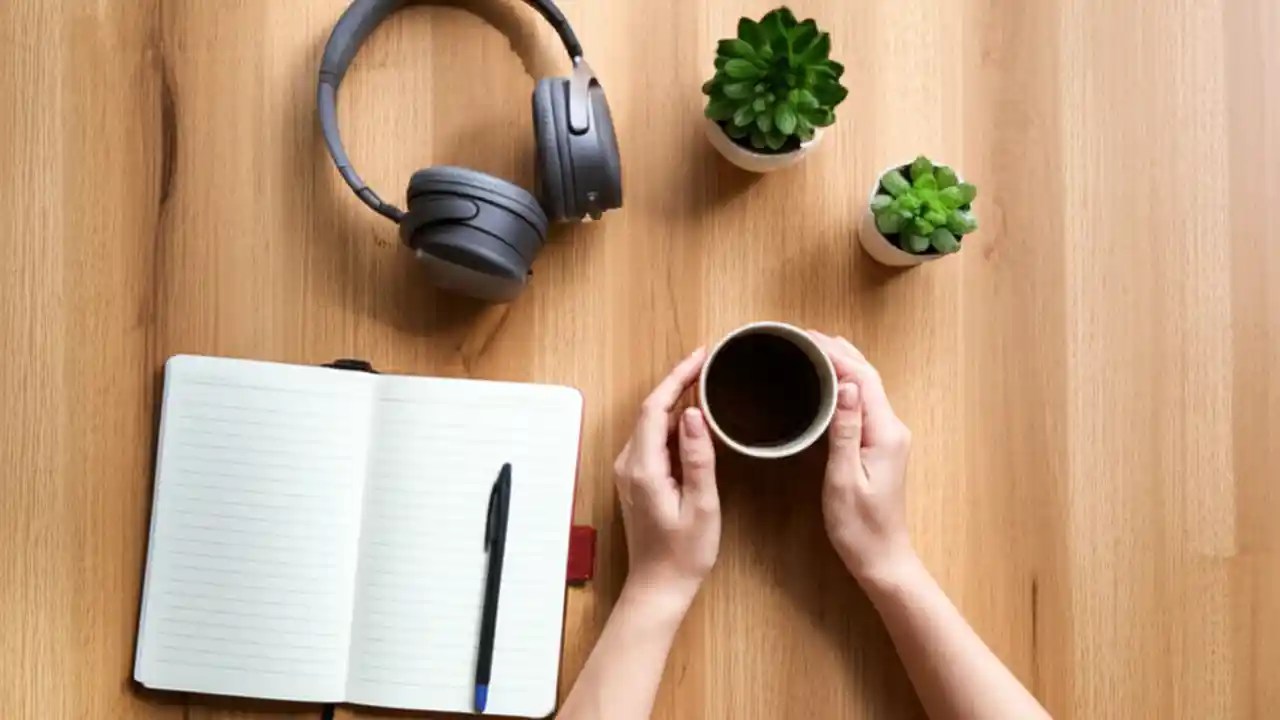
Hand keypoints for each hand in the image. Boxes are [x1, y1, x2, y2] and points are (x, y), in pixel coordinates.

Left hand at [612, 348, 719, 608]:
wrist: (658, 587)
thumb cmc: (684, 553)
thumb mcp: (702, 505)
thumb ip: (698, 458)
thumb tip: (694, 414)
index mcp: (644, 467)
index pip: (655, 408)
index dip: (677, 377)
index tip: (701, 356)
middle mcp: (629, 464)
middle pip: (650, 410)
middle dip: (678, 382)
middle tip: (709, 364)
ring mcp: (630, 471)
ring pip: (650, 423)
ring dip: (675, 400)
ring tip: (705, 381)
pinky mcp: (636, 479)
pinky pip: (653, 439)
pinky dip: (671, 422)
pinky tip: (693, 418)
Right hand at [809, 331, 916, 585]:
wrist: (882, 557)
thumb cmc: (859, 526)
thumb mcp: (844, 480)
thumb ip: (846, 431)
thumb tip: (848, 386)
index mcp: (885, 433)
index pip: (863, 379)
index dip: (836, 354)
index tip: (806, 337)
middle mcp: (892, 428)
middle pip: (868, 376)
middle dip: (838, 351)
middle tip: (803, 336)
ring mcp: (888, 435)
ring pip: (867, 387)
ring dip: (842, 364)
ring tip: (811, 348)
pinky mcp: (881, 444)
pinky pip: (864, 403)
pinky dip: (845, 384)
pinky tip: (826, 381)